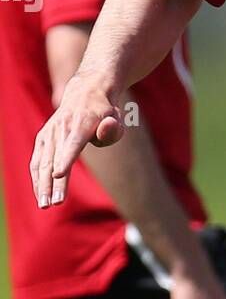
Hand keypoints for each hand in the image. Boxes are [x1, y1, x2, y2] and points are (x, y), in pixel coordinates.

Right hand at [30, 72, 123, 206]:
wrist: (84, 93)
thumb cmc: (105, 113)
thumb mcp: (116, 118)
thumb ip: (113, 129)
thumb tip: (106, 130)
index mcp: (82, 122)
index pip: (73, 143)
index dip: (66, 159)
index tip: (59, 174)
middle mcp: (62, 127)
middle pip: (55, 158)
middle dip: (53, 182)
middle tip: (54, 203)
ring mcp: (50, 132)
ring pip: (42, 162)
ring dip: (42, 184)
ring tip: (44, 205)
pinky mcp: (43, 138)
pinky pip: (37, 161)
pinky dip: (37, 178)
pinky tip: (40, 195)